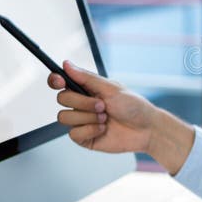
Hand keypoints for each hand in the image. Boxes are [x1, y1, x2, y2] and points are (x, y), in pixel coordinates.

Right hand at [48, 61, 193, 173]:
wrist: (146, 129)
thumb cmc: (133, 106)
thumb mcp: (111, 88)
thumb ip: (87, 78)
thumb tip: (67, 64)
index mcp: (87, 89)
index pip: (61, 82)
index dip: (55, 80)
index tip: (60, 81)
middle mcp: (81, 104)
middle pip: (62, 99)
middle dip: (83, 102)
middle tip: (102, 105)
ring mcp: (81, 121)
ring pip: (64, 117)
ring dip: (87, 117)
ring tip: (105, 118)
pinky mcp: (84, 137)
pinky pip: (73, 133)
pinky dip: (90, 130)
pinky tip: (103, 129)